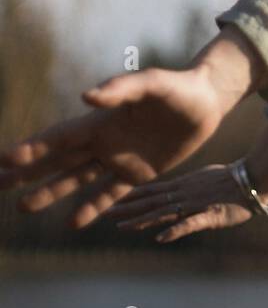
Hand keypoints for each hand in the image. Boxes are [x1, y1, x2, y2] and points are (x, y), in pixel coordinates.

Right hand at [0, 36, 260, 229]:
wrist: (206, 101)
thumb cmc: (179, 87)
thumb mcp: (153, 84)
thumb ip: (122, 89)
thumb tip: (86, 97)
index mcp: (103, 121)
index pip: (60, 138)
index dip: (33, 148)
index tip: (5, 159)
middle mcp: (105, 141)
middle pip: (59, 161)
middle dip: (28, 173)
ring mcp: (119, 158)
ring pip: (77, 179)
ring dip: (50, 192)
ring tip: (23, 207)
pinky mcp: (139, 173)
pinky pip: (109, 194)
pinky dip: (91, 208)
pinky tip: (71, 222)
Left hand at [100, 163, 257, 242]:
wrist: (253, 179)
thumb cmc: (231, 180)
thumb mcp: (203, 180)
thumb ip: (187, 188)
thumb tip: (175, 194)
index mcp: (182, 186)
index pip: (150, 191)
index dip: (130, 196)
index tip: (110, 200)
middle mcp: (183, 194)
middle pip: (150, 202)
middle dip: (127, 208)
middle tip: (103, 213)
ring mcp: (194, 204)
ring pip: (163, 213)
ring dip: (142, 220)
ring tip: (122, 227)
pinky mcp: (208, 215)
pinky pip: (189, 224)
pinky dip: (174, 230)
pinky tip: (160, 237)